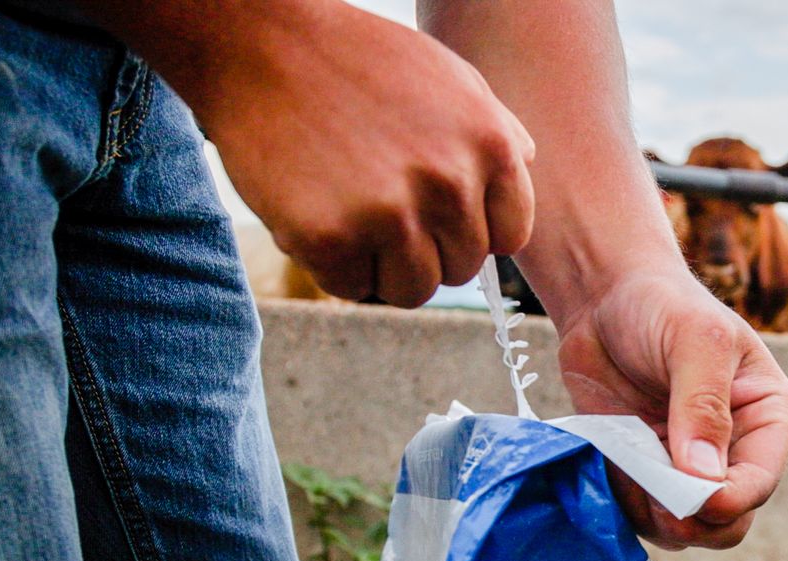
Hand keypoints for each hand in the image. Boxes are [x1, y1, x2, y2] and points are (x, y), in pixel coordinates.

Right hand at [167, 2, 535, 305]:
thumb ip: (496, 129)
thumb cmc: (359, 61)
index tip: (433, 209)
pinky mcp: (331, 238)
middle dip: (425, 247)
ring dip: (382, 265)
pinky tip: (317, 212)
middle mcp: (450, 184)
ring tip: (352, 213)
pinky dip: (332, 264)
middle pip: (461, 268)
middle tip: (380, 203)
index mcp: (490, 146)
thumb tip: (525, 166)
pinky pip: (351, 287)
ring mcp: (390, 215)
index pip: (508, 236)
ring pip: (414, 290)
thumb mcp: (450, 78)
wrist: (261, 43)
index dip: (469, 229)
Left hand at [555, 269, 787, 549]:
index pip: (760, 482)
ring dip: (653, 515)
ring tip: (628, 470)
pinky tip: (611, 466)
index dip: (730, 501)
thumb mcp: (695, 341)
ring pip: (685, 528)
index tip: (694, 498)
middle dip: (694, 521)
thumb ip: (703, 405)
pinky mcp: (645, 472)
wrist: (604, 296)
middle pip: (729, 521)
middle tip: (656, 499)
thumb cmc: (663, 304)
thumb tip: (705, 478)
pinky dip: (625, 504)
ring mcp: (686, 466)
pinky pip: (641, 514)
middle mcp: (733, 450)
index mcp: (765, 417)